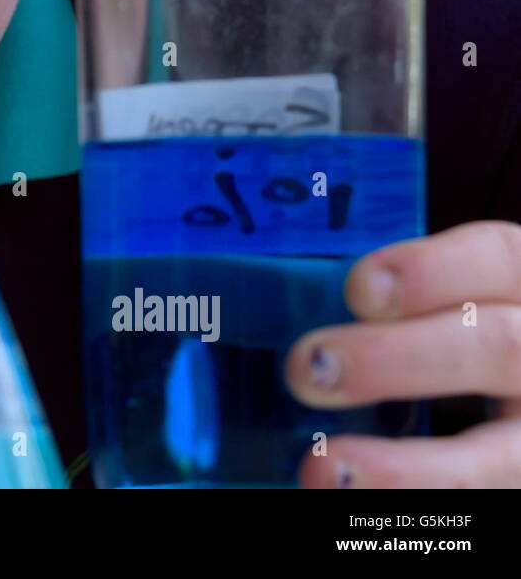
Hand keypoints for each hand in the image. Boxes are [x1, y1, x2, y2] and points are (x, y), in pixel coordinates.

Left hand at [286, 221, 520, 486]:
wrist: (505, 413)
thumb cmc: (446, 342)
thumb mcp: (442, 308)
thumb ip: (385, 305)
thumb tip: (270, 304)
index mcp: (519, 287)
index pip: (496, 258)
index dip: (432, 270)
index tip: (357, 289)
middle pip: (496, 347)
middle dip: (396, 358)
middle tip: (307, 367)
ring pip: (498, 456)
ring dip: (406, 467)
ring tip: (323, 469)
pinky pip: (483, 506)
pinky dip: (412, 507)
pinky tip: (351, 504)